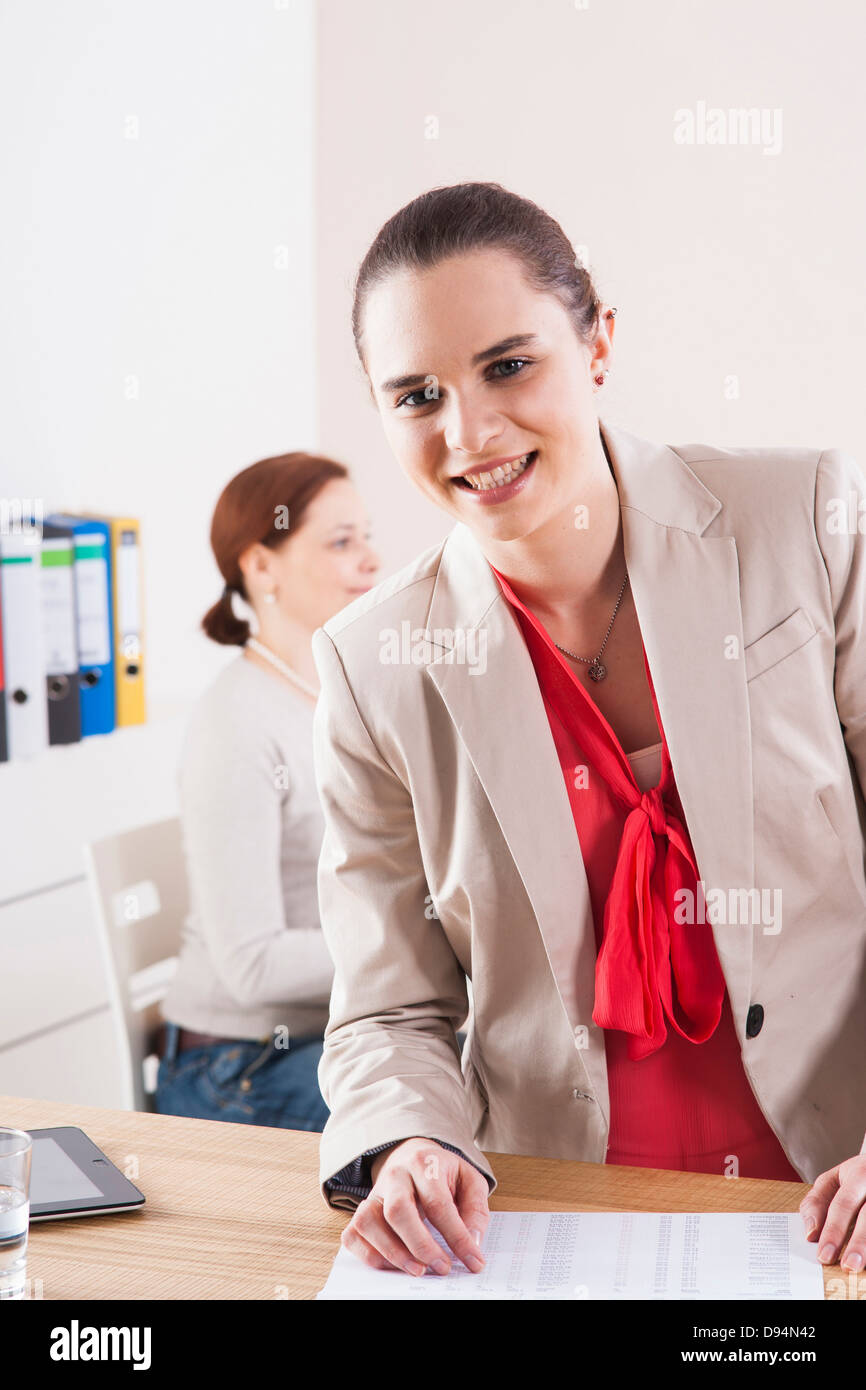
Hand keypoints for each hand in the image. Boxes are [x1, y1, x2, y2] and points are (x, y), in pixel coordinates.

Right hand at [341, 1137, 490, 1276]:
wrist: (413, 1155)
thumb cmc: (442, 1173)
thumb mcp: (469, 1180)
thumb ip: (475, 1209)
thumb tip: (472, 1242)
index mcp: (425, 1163)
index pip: (438, 1203)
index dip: (457, 1236)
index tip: (473, 1261)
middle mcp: (394, 1175)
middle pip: (398, 1210)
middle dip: (421, 1245)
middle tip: (442, 1268)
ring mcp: (374, 1192)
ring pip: (369, 1222)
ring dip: (393, 1253)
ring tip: (418, 1270)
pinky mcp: (361, 1209)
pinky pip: (352, 1234)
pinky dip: (368, 1255)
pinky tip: (393, 1265)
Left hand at [799, 1151, 865, 1270]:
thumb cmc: (856, 1179)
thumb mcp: (833, 1180)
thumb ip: (817, 1203)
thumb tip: (810, 1233)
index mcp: (858, 1174)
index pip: (844, 1204)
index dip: (833, 1231)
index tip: (823, 1255)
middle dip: (858, 1243)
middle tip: (847, 1266)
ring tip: (861, 1267)